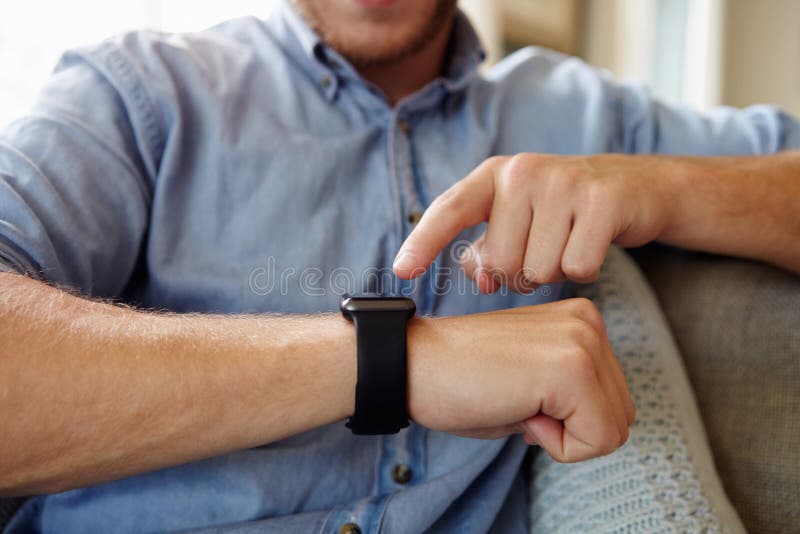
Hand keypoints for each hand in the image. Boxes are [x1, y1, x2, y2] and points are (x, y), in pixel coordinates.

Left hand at [393, 153, 672, 290]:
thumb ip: (485, 250)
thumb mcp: (516, 220)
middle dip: (519, 274)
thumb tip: (479, 278)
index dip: (423, 242)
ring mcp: (564, 183)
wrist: (636, 187)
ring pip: (538, 270)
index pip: (450, 209)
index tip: (401, 271)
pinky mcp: (601, 201)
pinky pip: (577, 269)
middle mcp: (524, 172)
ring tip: (566, 243)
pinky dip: (583, 271)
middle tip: (541, 250)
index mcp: (495, 175)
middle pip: (500, 262)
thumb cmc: (562, 211)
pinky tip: (590, 245)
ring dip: (552, 273)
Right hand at [407, 298, 634, 461]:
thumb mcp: (532, 382)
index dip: (567, 421)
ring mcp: (583, 341)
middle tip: (518, 405)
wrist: (410, 366)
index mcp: (580, 320)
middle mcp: (589, 322)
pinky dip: (560, 446)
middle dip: (572, 429)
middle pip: (621, 415)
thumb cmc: (460, 380)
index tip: (520, 398)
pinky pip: (598, 439)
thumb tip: (600, 426)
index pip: (612, 400)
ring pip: (614, 430)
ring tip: (518, 404)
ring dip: (566, 436)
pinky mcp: (572, 367)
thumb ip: (572, 394)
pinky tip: (520, 411)